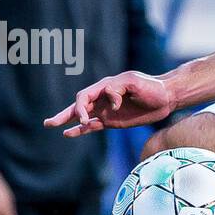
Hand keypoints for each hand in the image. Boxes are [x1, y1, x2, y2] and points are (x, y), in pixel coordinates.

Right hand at [44, 71, 175, 137]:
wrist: (166, 97)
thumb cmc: (151, 86)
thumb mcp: (134, 82)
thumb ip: (118, 88)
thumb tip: (111, 102)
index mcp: (105, 86)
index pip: (84, 96)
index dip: (82, 107)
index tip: (95, 115)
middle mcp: (102, 98)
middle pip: (77, 105)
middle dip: (64, 114)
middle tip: (49, 122)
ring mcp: (106, 110)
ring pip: (82, 116)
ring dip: (67, 121)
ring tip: (51, 125)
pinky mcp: (112, 121)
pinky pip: (93, 126)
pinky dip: (81, 130)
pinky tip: (69, 133)